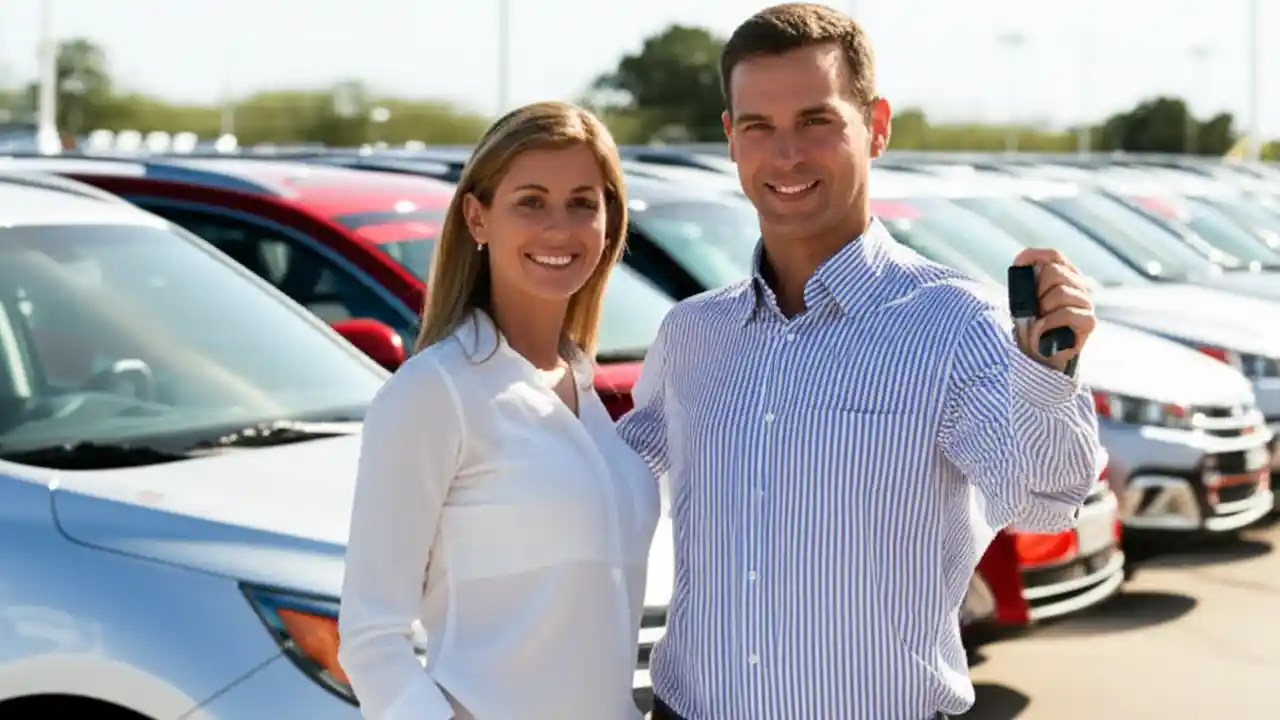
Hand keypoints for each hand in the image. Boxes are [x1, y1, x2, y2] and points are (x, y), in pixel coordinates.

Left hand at [1011, 248, 1096, 373]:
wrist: (1037, 356)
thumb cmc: (1029, 325)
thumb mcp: (1022, 299)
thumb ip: (1025, 278)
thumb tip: (1023, 262)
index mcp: (1064, 275)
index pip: (1054, 255)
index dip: (1035, 257)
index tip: (1019, 267)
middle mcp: (1080, 285)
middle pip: (1054, 272)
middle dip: (1036, 293)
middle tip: (1034, 310)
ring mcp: (1086, 303)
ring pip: (1060, 292)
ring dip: (1042, 311)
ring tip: (1039, 323)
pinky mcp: (1089, 321)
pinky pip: (1067, 313)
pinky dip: (1049, 323)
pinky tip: (1043, 332)